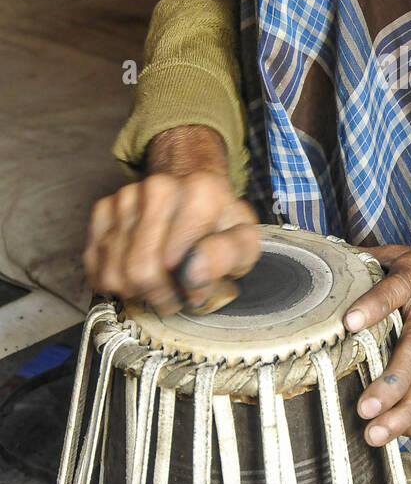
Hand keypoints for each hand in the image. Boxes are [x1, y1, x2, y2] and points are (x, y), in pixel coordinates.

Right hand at [84, 127, 259, 315]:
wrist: (191, 187)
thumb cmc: (218, 222)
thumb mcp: (244, 240)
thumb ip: (227, 256)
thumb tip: (192, 276)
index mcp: (200, 192)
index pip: (175, 264)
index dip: (185, 291)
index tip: (195, 292)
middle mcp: (158, 188)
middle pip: (140, 271)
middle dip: (157, 296)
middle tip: (174, 296)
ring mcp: (126, 196)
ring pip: (114, 273)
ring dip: (135, 291)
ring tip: (157, 283)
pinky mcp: (103, 208)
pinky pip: (94, 263)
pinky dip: (112, 280)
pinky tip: (134, 273)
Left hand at [343, 245, 410, 445]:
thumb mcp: (408, 253)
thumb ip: (370, 257)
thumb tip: (328, 255)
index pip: (393, 291)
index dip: (373, 306)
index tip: (350, 322)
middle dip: (391, 384)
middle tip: (366, 408)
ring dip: (402, 414)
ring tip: (375, 434)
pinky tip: (400, 435)